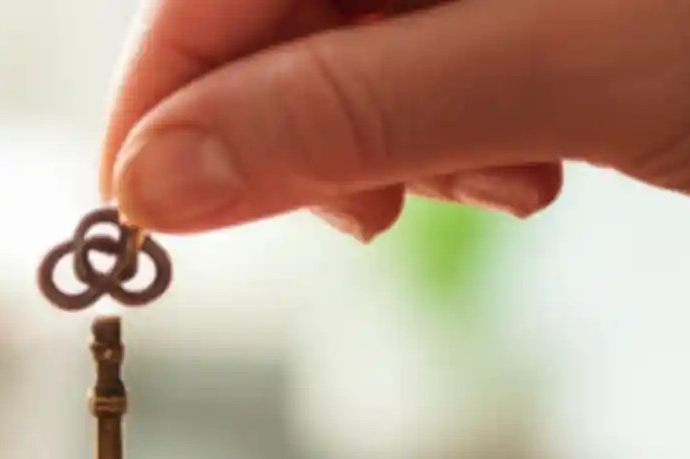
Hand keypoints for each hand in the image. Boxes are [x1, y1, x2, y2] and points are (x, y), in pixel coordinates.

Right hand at [101, 0, 689, 240]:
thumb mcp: (551, 60)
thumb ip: (340, 111)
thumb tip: (159, 177)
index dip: (162, 94)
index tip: (138, 208)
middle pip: (272, 23)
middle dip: (298, 133)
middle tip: (366, 209)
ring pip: (345, 64)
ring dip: (389, 149)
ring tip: (498, 175)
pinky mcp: (514, 13)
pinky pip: (423, 79)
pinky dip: (452, 142)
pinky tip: (527, 160)